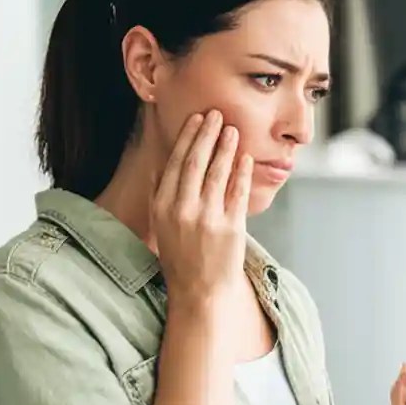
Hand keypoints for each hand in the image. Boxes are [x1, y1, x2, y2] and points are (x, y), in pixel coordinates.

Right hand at [151, 109, 253, 305]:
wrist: (200, 290)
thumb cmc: (181, 256)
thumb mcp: (161, 225)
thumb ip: (160, 194)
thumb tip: (161, 165)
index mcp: (163, 206)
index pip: (176, 163)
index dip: (188, 138)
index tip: (197, 119)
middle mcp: (183, 209)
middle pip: (196, 162)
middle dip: (207, 134)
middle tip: (216, 114)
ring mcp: (208, 218)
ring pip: (218, 173)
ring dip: (226, 147)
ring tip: (232, 129)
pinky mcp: (231, 228)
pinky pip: (238, 192)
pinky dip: (242, 172)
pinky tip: (246, 157)